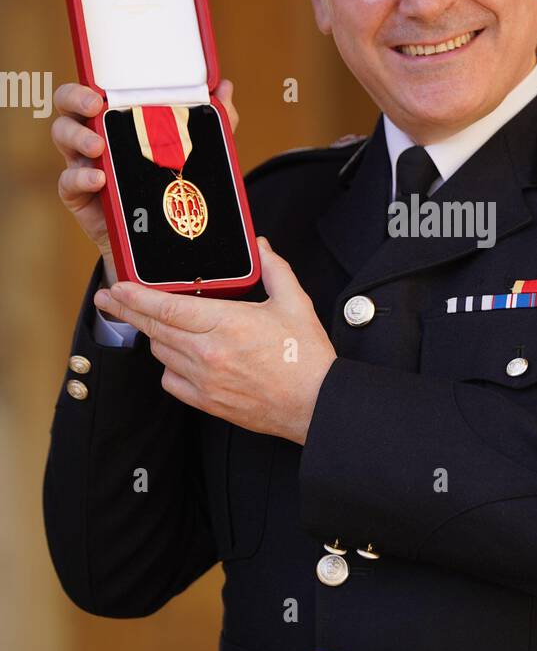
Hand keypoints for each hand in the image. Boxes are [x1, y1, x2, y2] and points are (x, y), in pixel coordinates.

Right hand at [52, 79, 238, 285]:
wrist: (160, 239)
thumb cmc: (169, 183)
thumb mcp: (194, 151)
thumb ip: (211, 121)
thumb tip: (225, 89)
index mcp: (117, 120)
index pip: (93, 92)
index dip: (88, 87)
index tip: (101, 91)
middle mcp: (95, 137)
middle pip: (68, 108)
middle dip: (75, 100)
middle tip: (95, 106)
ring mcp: (84, 165)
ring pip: (63, 139)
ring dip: (78, 138)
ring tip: (98, 146)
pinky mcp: (79, 195)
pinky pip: (68, 182)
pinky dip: (80, 178)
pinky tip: (100, 180)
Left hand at [93, 238, 335, 445]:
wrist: (314, 404)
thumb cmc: (305, 357)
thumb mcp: (295, 304)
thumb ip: (275, 269)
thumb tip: (261, 247)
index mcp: (228, 324)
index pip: (168, 308)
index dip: (137, 296)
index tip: (117, 287)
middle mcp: (209, 353)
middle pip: (155, 329)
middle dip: (128, 311)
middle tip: (108, 300)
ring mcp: (205, 380)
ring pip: (161, 353)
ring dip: (155, 336)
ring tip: (155, 324)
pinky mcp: (207, 401)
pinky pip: (171, 380)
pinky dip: (169, 366)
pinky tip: (178, 356)